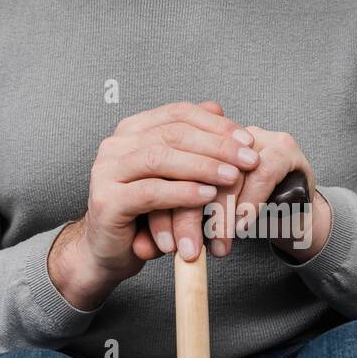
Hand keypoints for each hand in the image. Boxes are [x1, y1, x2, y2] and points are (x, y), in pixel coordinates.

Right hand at [47, 102, 257, 310]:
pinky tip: (207, 196)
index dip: (215, 124)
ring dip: (203, 166)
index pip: (177, 113)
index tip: (247, 140)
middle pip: (172, 133)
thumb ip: (189, 142)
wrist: (109, 250)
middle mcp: (115, 145)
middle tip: (249, 159)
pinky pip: (150, 192)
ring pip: (160, 158)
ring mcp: (107, 171)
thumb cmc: (144, 212)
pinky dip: (183, 193)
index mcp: (131, 131)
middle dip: (217, 145)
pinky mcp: (108, 200)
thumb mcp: (172, 173)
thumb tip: (217, 107)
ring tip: (232, 177)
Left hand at [137, 118, 328, 261]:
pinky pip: (262, 173)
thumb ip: (168, 225)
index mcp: (192, 142)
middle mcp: (221, 134)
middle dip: (187, 214)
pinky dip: (249, 203)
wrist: (291, 219)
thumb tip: (139, 248)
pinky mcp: (284, 148)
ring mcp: (254, 137)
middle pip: (193, 166)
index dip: (160, 207)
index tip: (157, 244)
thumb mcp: (195, 221)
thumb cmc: (235, 219)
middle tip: (184, 250)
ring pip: (227, 172)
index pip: (167, 166)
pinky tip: (241, 228)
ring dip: (220, 215)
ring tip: (216, 247)